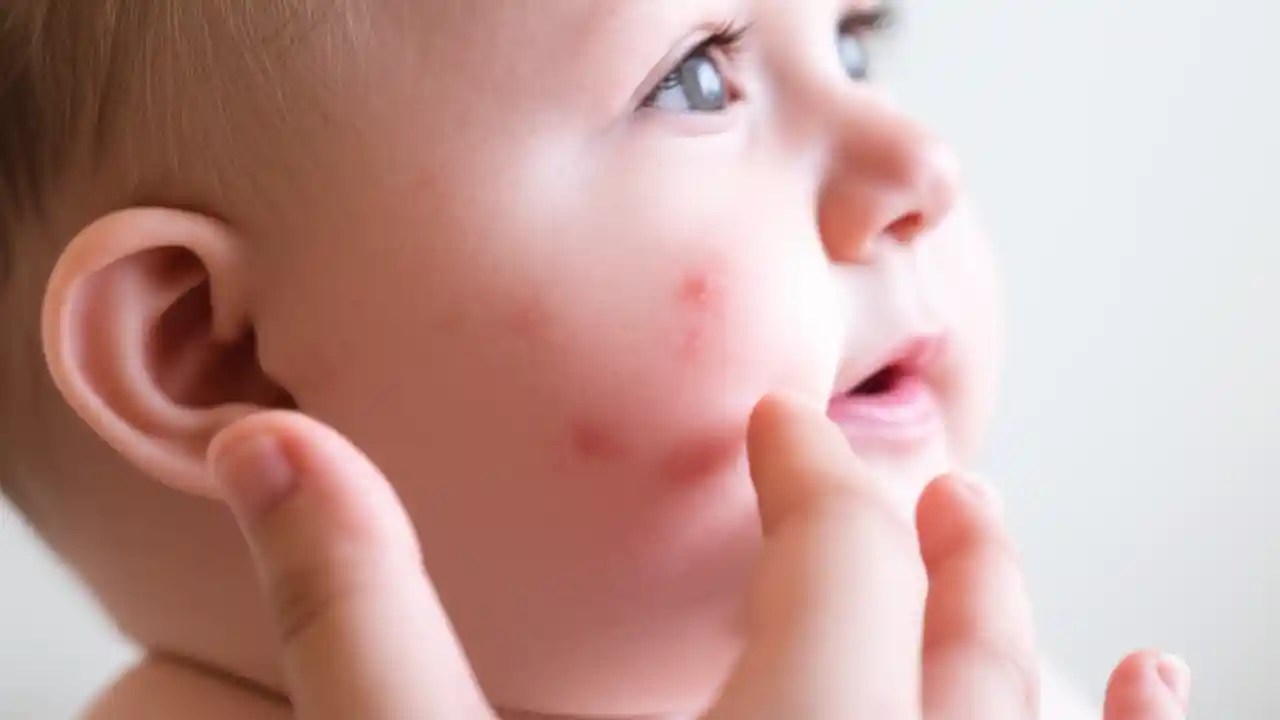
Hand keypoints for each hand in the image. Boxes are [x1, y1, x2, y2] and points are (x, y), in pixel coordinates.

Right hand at [207, 398, 1188, 718]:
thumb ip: (354, 618)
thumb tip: (270, 447)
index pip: (838, 554)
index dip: (810, 467)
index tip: (778, 424)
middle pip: (961, 638)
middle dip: (936, 541)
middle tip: (931, 482)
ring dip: (1020, 633)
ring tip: (999, 555)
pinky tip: (1153, 683)